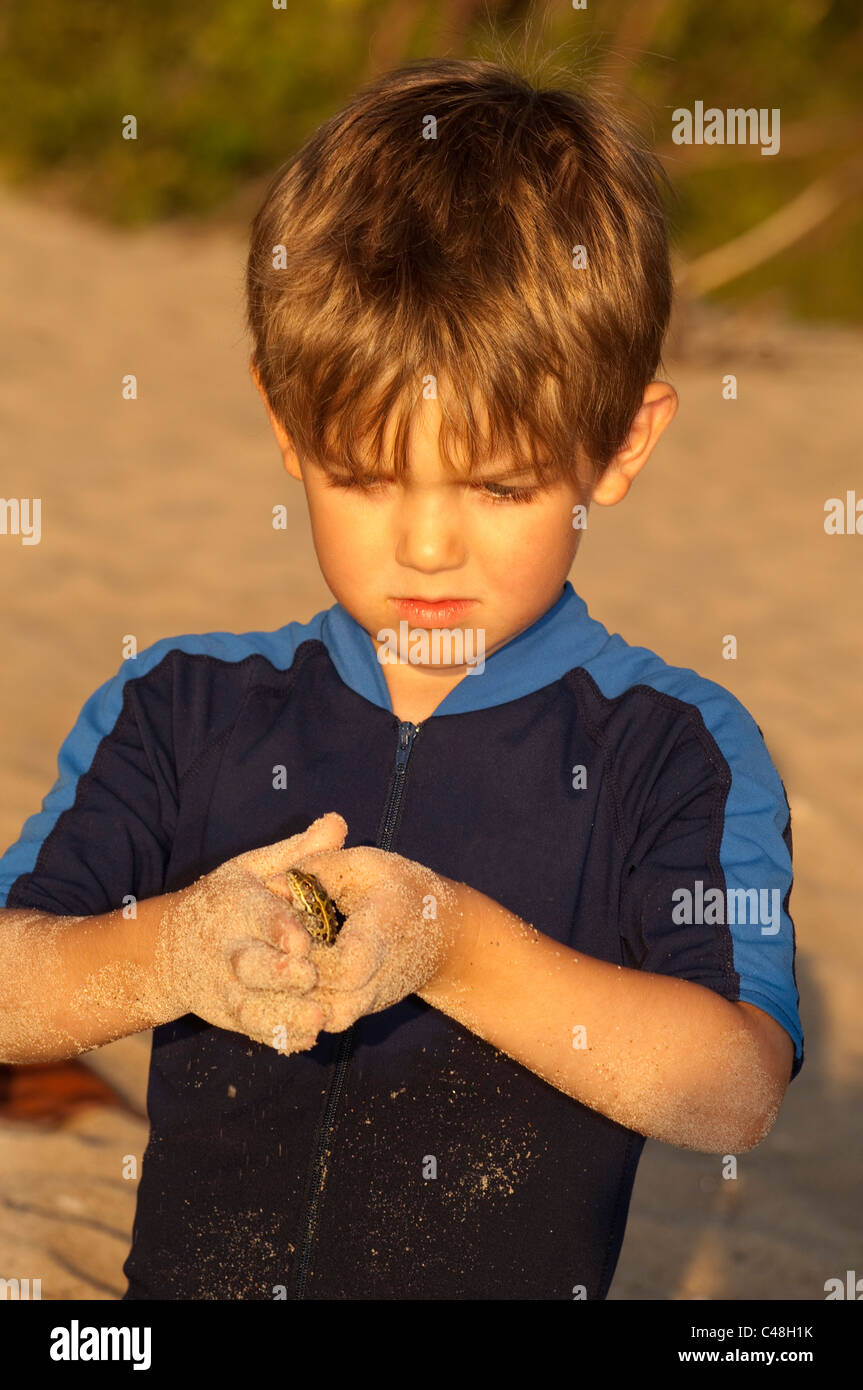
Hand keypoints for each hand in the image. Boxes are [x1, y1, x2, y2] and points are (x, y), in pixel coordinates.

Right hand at [150, 812, 347, 1052]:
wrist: (172, 951)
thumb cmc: (227, 902)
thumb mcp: (254, 870)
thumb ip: (298, 852)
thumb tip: (339, 823)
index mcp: (234, 907)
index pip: (255, 915)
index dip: (276, 927)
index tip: (302, 938)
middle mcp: (226, 950)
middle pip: (249, 964)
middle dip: (277, 972)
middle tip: (310, 977)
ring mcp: (226, 987)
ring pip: (251, 1004)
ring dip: (284, 1013)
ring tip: (319, 1018)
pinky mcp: (230, 1016)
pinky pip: (254, 1030)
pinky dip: (279, 1036)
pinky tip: (309, 1037)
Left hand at [253, 844, 475, 1032]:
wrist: (444, 936)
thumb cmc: (403, 892)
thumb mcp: (366, 866)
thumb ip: (320, 869)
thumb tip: (273, 884)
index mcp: (377, 945)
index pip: (339, 967)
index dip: (304, 954)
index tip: (283, 930)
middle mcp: (371, 986)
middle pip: (317, 1001)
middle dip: (283, 978)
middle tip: (255, 953)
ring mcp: (362, 1005)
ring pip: (312, 1018)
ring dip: (285, 996)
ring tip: (265, 966)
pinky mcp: (353, 1011)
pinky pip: (316, 1018)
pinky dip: (294, 1003)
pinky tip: (276, 977)